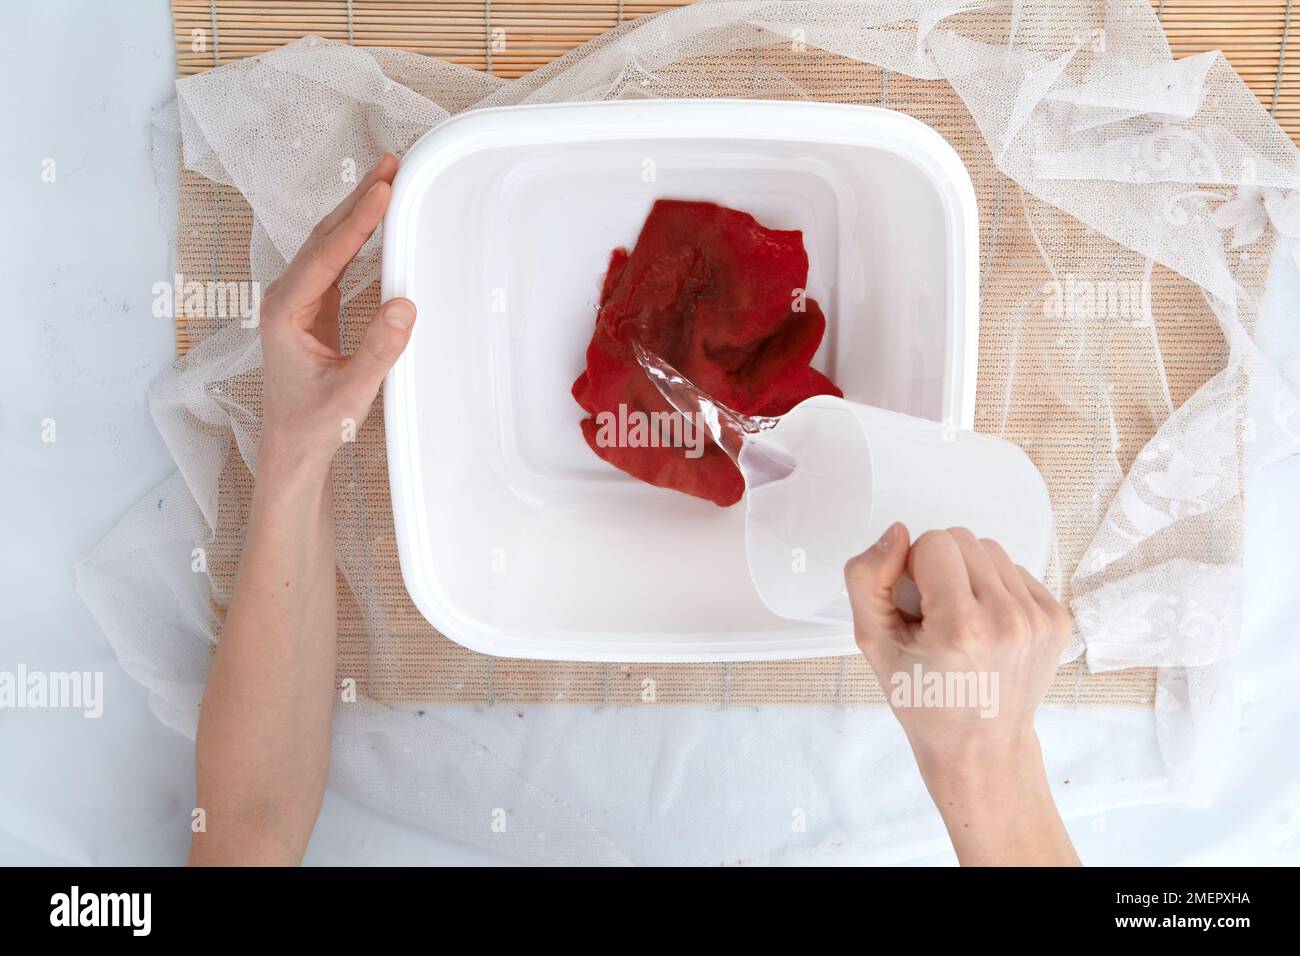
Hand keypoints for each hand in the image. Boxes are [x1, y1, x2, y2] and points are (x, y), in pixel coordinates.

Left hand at [256, 153, 414, 473]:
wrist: (292, 449)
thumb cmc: (314, 425)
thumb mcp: (351, 393)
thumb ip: (378, 351)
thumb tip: (405, 305)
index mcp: (285, 313)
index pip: (326, 254)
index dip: (358, 220)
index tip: (383, 190)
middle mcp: (284, 298)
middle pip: (324, 236)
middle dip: (357, 199)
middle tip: (390, 164)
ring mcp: (295, 301)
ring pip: (326, 243)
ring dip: (356, 211)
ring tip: (387, 180)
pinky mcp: (310, 308)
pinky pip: (333, 260)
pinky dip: (355, 235)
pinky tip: (374, 221)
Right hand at [844, 524, 1078, 864]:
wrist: (980, 749)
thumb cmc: (923, 700)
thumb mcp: (873, 643)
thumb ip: (867, 579)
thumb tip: (897, 533)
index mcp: (960, 627)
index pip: (934, 542)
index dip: (912, 568)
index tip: (914, 608)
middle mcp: (1008, 619)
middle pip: (964, 539)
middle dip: (941, 566)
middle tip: (934, 615)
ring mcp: (1039, 620)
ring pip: (992, 550)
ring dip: (969, 574)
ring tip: (960, 618)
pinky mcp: (1058, 620)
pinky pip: (1016, 571)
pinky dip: (995, 588)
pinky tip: (985, 625)